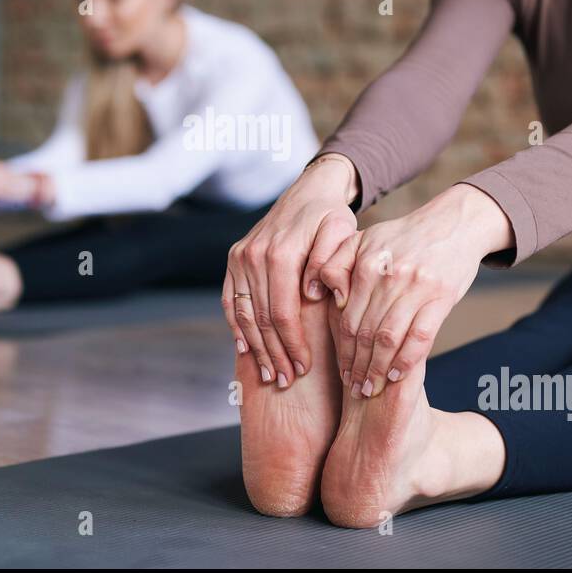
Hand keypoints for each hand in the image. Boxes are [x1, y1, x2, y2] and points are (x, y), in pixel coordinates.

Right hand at [221, 154, 359, 387]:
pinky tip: (245, 349)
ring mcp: (240, 258)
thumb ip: (330, 262)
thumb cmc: (331, 217)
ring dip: (255, 347)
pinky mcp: (234, 259)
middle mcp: (254, 256)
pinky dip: (235, 326)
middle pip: (261, 318)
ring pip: (243, 313)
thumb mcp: (342, 232)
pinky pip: (230, 300)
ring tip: (269, 373)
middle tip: (287, 380)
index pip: (283, 313)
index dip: (292, 344)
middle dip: (274, 353)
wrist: (308, 192)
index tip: (304, 368)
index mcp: (281, 254)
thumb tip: (312, 293)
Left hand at [318, 183, 511, 397]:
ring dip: (377, 370)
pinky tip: (396, 375)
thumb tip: (324, 295)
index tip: (340, 372)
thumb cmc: (403, 238)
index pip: (346, 317)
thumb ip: (336, 263)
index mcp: (365, 264)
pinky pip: (420, 336)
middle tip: (354, 388)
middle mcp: (387, 276)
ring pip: (389, 338)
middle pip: (364, 332)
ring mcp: (416, 287)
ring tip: (370, 388)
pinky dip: (406, 360)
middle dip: (357, 366)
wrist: (453, 224)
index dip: (341, 349)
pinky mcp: (441, 297)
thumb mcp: (364, 239)